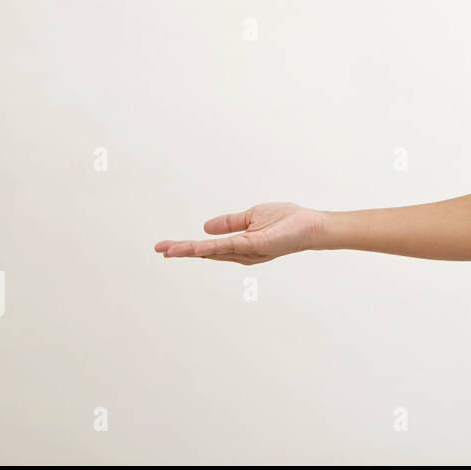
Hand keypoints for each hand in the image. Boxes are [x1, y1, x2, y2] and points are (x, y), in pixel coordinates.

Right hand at [155, 202, 323, 264]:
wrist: (311, 225)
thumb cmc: (288, 221)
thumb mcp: (252, 216)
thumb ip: (229, 223)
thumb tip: (204, 227)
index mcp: (239, 245)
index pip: (208, 247)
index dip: (187, 247)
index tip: (165, 246)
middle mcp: (241, 252)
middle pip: (205, 253)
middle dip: (182, 251)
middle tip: (159, 249)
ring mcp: (247, 251)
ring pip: (212, 251)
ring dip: (190, 250)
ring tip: (168, 249)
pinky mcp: (255, 246)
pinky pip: (228, 247)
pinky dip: (210, 247)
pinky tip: (195, 247)